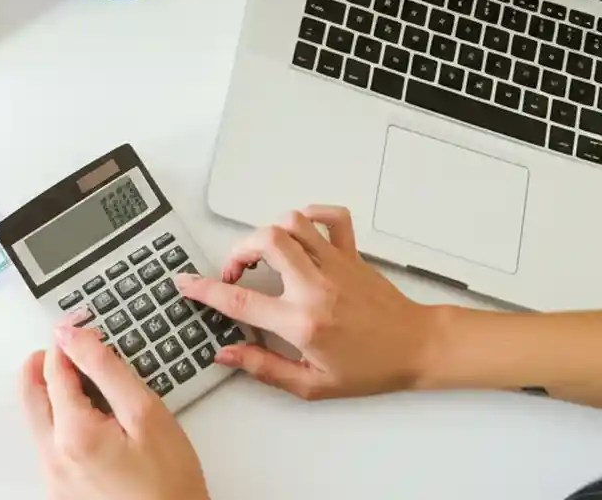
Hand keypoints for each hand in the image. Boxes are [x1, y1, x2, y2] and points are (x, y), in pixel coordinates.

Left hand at [20, 324, 209, 499]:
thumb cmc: (170, 483)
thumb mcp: (146, 413)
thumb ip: (105, 369)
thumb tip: (74, 336)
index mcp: (73, 435)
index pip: (54, 370)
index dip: (67, 340)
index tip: (78, 324)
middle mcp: (53, 458)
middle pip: (31, 394)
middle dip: (45, 364)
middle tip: (66, 346)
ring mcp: (54, 478)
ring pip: (39, 420)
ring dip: (54, 393)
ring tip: (87, 381)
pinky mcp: (61, 490)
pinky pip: (50, 443)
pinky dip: (62, 420)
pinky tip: (91, 418)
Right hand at [174, 205, 439, 399]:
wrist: (416, 348)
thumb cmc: (369, 368)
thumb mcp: (311, 385)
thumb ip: (264, 368)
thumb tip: (228, 353)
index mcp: (302, 322)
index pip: (241, 301)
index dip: (206, 290)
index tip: (185, 283)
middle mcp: (316, 286)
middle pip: (265, 242)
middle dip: (238, 251)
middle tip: (234, 272)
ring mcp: (336, 265)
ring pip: (292, 223)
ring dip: (269, 234)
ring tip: (264, 255)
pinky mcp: (352, 255)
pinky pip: (332, 217)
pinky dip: (311, 215)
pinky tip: (301, 233)